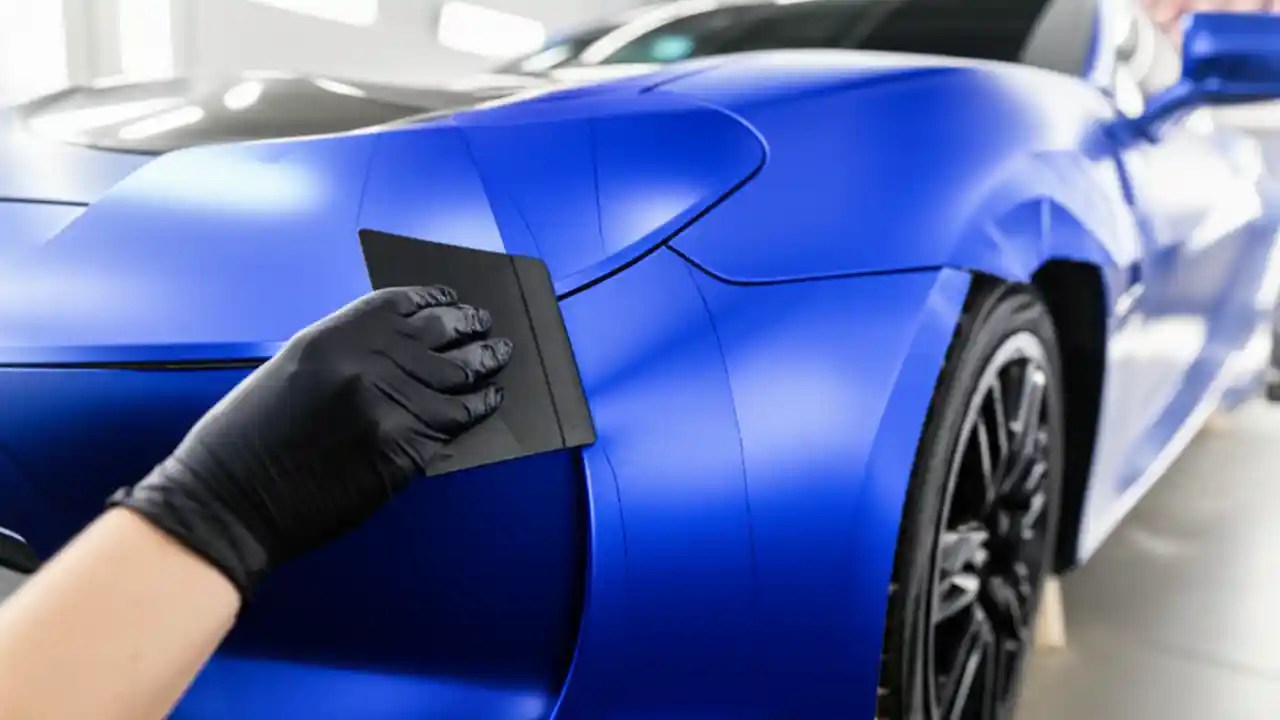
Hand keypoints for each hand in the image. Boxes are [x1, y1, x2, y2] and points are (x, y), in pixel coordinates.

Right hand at [109, 286, 511, 597]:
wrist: (230, 503)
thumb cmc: (247, 441)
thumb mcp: (292, 370)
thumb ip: (346, 353)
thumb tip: (398, 349)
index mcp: (333, 337)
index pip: (402, 306)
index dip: (436, 301)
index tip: (455, 301)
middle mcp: (367, 364)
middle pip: (440, 338)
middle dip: (471, 331)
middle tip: (490, 331)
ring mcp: (390, 408)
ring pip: (456, 381)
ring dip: (484, 369)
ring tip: (499, 359)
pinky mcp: (403, 452)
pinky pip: (451, 426)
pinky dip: (476, 411)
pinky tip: (487, 403)